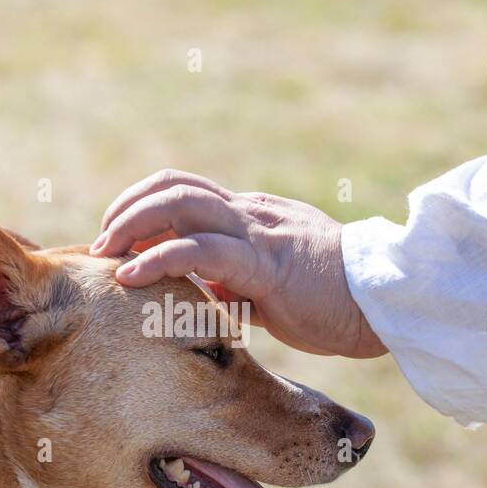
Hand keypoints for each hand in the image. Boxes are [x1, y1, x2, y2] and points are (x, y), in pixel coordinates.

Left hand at [90, 170, 386, 357]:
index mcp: (253, 216)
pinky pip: (200, 251)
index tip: (118, 239)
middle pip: (174, 186)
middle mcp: (251, 213)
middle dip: (128, 209)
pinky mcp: (264, 263)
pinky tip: (129, 277)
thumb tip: (206, 296)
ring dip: (131, 225)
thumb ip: (240, 283)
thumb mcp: (277, 285)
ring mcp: (257, 232)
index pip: (188, 191)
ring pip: (180, 204)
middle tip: (100, 243)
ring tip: (103, 253)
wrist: (386, 301)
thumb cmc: (337, 301)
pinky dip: (156, 259)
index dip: (144, 206)